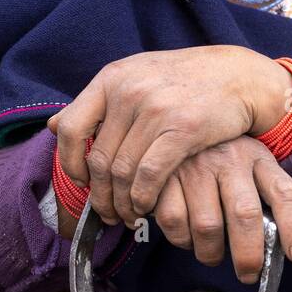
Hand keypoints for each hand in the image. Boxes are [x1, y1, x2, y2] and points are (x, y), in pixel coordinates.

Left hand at [46, 46, 291, 225]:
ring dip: (122, 203)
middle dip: (100, 195)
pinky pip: (149, 176)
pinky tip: (146, 207)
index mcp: (112, 78)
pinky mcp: (183, 129)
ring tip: (129, 215)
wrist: (239, 76)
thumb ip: (97, 102)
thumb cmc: (186, 81)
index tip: (81, 182)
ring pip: (122, 172)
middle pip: (98, 158)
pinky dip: (143, 199)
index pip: (70, 127)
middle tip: (108, 213)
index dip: (69, 163)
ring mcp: (156, 109)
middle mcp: (129, 91)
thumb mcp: (136, 77)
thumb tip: (52, 125)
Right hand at [152, 136, 291, 282]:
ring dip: (211, 253)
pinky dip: (181, 240)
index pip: (284, 192)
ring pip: (207, 226)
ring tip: (212, 254)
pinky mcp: (165, 174)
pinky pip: (174, 222)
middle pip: (245, 215)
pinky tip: (187, 237)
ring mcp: (196, 165)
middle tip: (248, 274)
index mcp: (258, 157)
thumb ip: (263, 197)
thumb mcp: (249, 164)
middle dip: (248, 256)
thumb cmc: (220, 159)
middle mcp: (230, 158)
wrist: (175, 124)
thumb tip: (278, 249)